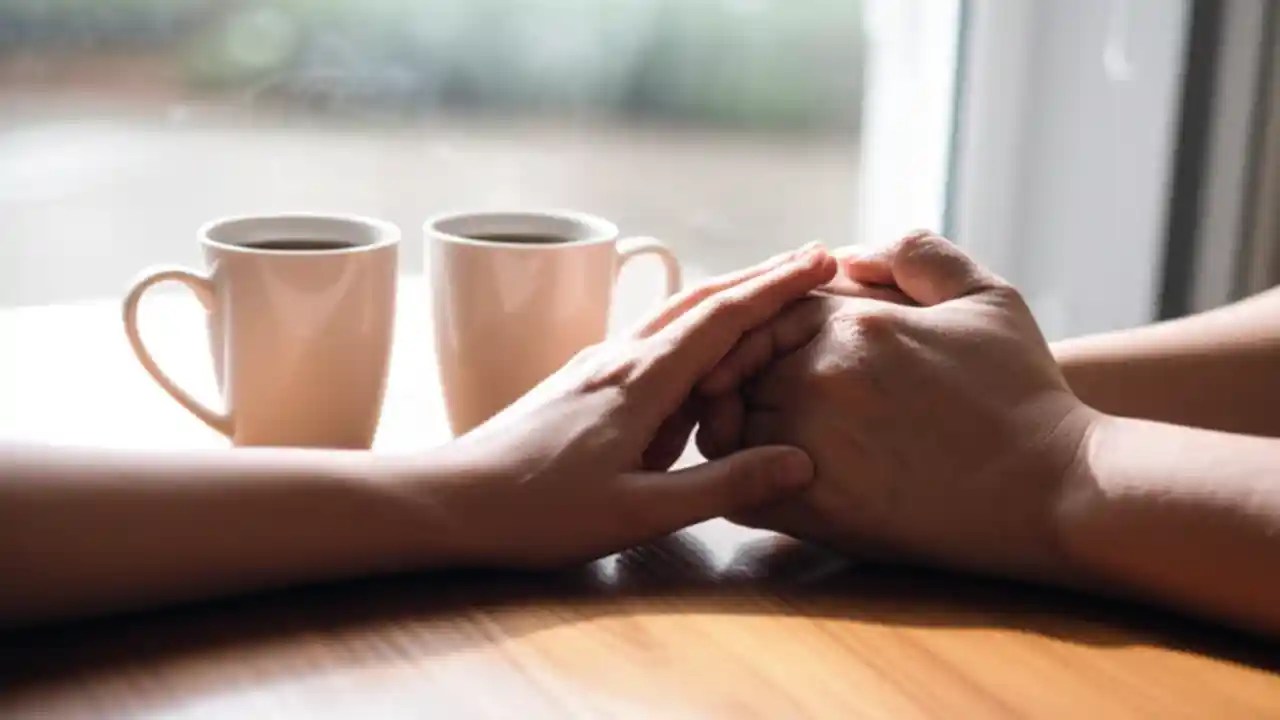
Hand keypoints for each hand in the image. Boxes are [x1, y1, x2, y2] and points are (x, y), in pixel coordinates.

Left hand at [427, 244, 837, 567]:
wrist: (447, 499)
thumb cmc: (539, 510)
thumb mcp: (640, 511)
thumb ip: (721, 485)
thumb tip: (799, 461)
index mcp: (642, 380)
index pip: (724, 316)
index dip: (778, 285)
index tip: (823, 259)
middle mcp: (620, 357)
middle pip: (701, 300)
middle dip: (759, 277)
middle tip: (812, 260)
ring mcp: (595, 365)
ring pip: (672, 318)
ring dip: (724, 300)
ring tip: (767, 297)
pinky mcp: (579, 383)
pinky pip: (648, 345)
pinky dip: (689, 335)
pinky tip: (695, 360)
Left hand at [695, 232, 1098, 581]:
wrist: (1055, 490)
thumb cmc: (1024, 393)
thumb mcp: (986, 297)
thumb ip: (917, 255)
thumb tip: (850, 253)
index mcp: (855, 324)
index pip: (770, 312)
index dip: (765, 328)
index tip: (771, 347)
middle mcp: (823, 379)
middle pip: (740, 366)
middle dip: (739, 373)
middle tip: (742, 388)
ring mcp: (813, 444)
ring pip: (731, 426)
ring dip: (733, 425)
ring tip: (751, 429)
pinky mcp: (814, 508)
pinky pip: (741, 487)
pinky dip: (739, 477)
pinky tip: (762, 473)